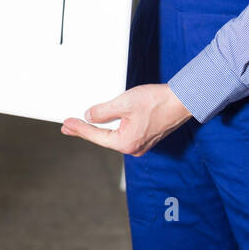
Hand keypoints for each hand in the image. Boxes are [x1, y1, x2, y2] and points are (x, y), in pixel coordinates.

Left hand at [60, 83, 192, 155]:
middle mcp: (133, 148)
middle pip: (103, 139)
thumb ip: (103, 112)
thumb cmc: (156, 101)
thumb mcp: (124, 103)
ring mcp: (140, 144)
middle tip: (67, 127)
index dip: (79, 129)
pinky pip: (122, 134)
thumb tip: (89, 117)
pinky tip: (104, 124)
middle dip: (85, 131)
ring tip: (82, 124)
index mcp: (126, 142)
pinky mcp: (146, 137)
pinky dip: (111, 129)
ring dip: (98, 130)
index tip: (66, 124)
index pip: (96, 136)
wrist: (181, 101)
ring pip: (113, 137)